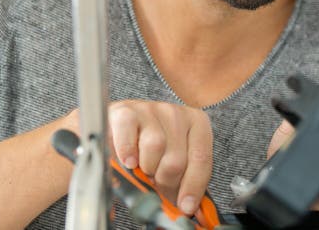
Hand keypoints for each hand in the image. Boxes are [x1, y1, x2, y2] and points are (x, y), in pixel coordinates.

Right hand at [105, 100, 213, 215]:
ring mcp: (150, 109)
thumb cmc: (150, 149)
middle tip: (155, 182)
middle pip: (176, 159)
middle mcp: (176, 113)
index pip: (201, 159)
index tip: (185, 206)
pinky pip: (129, 136)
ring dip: (145, 167)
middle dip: (164, 180)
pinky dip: (127, 152)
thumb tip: (188, 208)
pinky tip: (128, 160)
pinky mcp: (125, 111)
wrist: (118, 130)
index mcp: (196, 123)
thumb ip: (185, 182)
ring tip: (141, 168)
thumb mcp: (173, 163)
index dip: (192, 187)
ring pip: (154, 146)